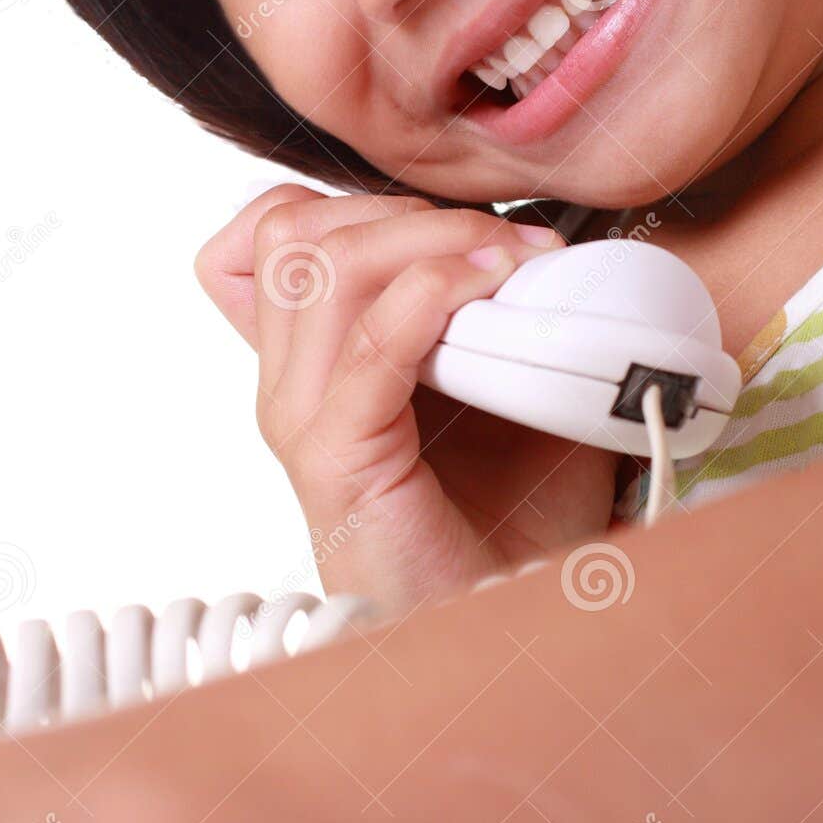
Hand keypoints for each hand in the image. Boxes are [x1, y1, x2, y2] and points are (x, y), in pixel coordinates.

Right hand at [195, 185, 622, 611]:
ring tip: (512, 263)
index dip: (351, 200)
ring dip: (431, 238)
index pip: (269, 231)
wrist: (516, 623)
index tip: (458, 229)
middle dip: (408, 208)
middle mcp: (289, 385)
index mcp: (311, 362)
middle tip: (512, 244)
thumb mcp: (503, 385)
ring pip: (320, 265)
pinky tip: (494, 289)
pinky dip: (434, 290)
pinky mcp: (336, 461)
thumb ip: (498, 309)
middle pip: (293, 230)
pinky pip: (367, 343)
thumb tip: (553, 233)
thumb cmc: (510, 513)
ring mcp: (303, 421)